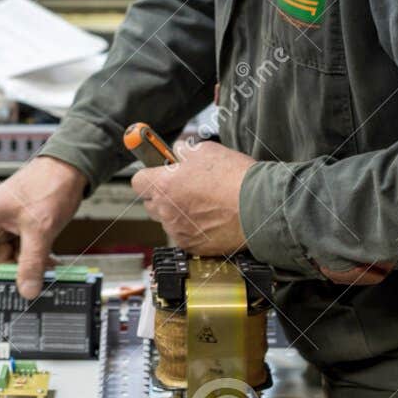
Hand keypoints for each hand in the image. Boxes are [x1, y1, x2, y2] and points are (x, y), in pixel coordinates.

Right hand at [0, 155, 87, 304]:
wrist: (70, 165)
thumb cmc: (50, 184)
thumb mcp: (41, 229)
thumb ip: (32, 262)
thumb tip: (26, 289)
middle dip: (12, 271)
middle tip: (30, 281)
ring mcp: (6, 221)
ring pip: (9, 255)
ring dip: (27, 264)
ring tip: (47, 266)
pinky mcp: (20, 223)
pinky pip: (21, 248)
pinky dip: (33, 256)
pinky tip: (49, 260)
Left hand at [131, 138, 252, 254]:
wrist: (259, 208)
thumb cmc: (235, 179)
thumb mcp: (205, 150)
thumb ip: (184, 152)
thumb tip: (177, 152)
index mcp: (164, 186)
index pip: (138, 181)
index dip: (149, 175)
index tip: (157, 172)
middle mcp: (167, 212)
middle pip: (151, 203)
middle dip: (163, 194)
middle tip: (183, 186)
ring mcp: (179, 231)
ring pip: (168, 220)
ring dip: (178, 212)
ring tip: (203, 203)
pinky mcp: (192, 246)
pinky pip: (184, 235)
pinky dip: (192, 228)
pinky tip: (210, 218)